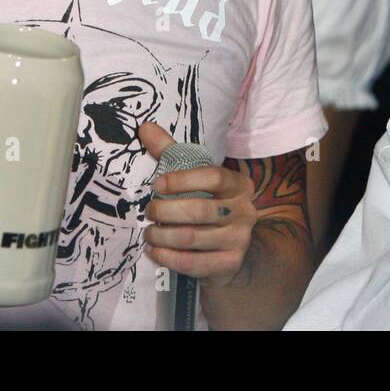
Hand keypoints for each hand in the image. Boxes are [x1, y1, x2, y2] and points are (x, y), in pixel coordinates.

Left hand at [138, 122, 257, 287]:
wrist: (232, 247)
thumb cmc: (208, 204)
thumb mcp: (194, 178)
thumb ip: (171, 152)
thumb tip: (144, 127)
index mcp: (239, 184)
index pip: (213, 176)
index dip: (182, 179)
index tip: (157, 184)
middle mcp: (245, 210)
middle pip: (199, 210)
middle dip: (165, 211)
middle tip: (148, 211)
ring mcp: (240, 239)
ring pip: (192, 237)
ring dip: (162, 235)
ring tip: (148, 232)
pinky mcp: (230, 263)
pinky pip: (194, 263)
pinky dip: (168, 257)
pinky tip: (155, 251)